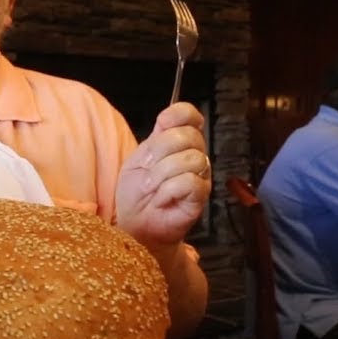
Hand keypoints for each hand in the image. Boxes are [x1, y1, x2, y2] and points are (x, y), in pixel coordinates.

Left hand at [115, 102, 210, 245]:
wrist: (136, 224)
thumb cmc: (136, 193)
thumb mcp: (137, 160)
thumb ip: (154, 138)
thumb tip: (167, 117)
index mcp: (177, 142)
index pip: (189, 115)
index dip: (178, 114)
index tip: (162, 124)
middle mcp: (193, 154)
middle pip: (189, 135)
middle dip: (160, 151)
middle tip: (146, 169)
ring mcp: (201, 175)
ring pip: (190, 158)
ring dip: (162, 174)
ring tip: (151, 188)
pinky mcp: (201, 196)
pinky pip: (191, 181)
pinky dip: (169, 190)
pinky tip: (162, 199)